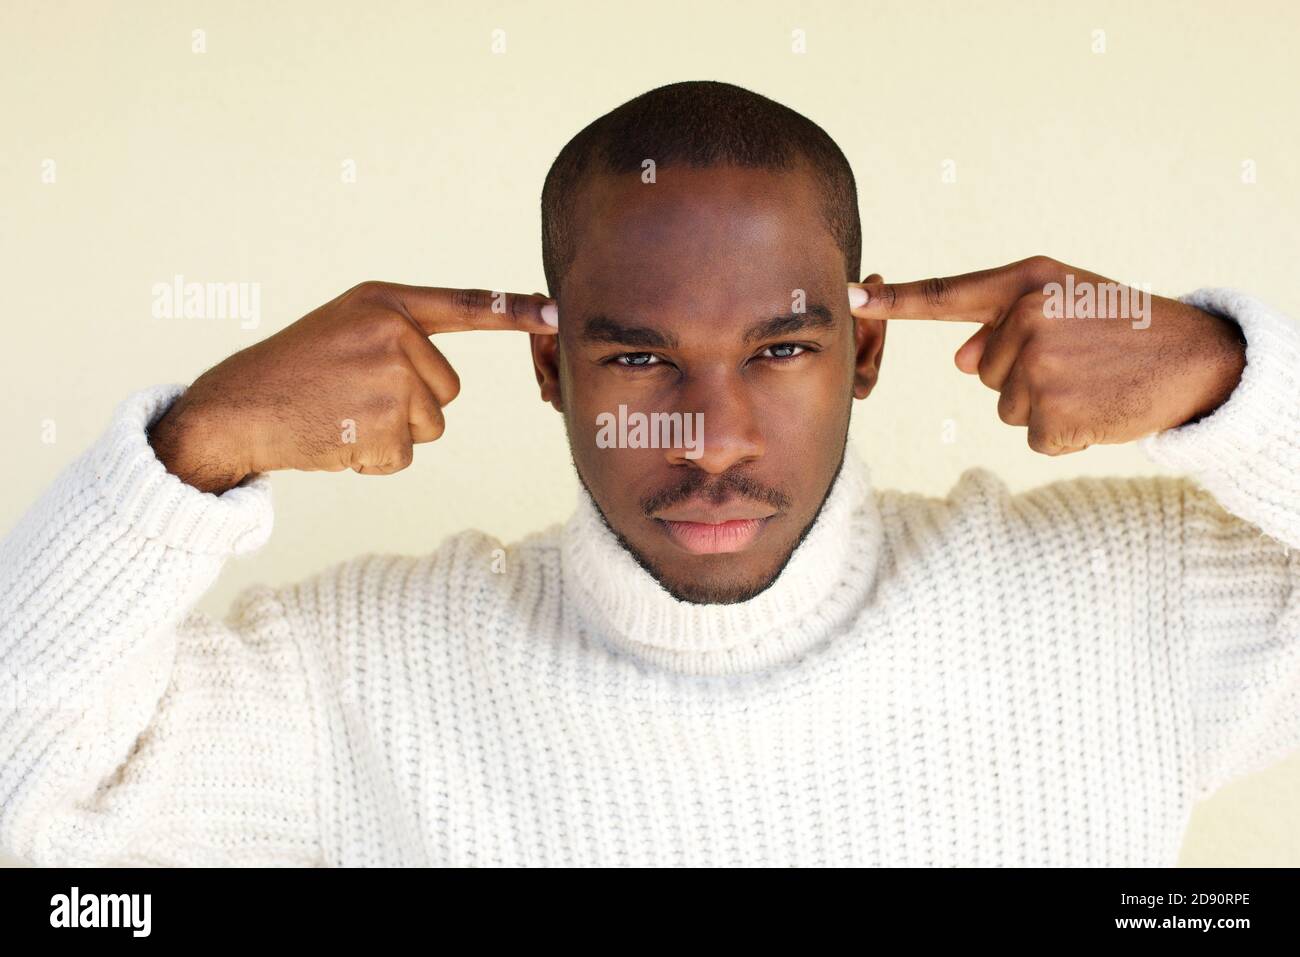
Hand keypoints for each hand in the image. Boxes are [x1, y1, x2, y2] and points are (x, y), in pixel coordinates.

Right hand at [148, 281, 556, 491]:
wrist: (235, 408)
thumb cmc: (293, 370)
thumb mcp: (346, 327)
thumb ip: (398, 334)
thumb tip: (445, 377)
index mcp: (386, 302)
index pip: (465, 306)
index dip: (516, 312)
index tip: (557, 312)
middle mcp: (394, 334)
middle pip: (447, 389)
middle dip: (408, 403)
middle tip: (352, 395)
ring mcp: (390, 381)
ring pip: (431, 425)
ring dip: (392, 433)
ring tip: (343, 415)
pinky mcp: (382, 427)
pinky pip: (406, 456)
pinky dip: (375, 459)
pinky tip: (338, 437)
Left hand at [849, 256, 1246, 454]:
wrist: (1194, 359)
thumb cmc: (1123, 326)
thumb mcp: (1067, 305)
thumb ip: (1004, 324)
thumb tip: (960, 360)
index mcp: (1028, 284)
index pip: (948, 296)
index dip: (894, 301)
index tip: (850, 296)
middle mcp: (1027, 320)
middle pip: (983, 371)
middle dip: (1024, 375)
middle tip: (1079, 361)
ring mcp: (1039, 369)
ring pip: (1006, 406)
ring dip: (1044, 406)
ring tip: (1091, 382)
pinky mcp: (1053, 414)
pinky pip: (1033, 435)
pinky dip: (1064, 433)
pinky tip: (1097, 408)